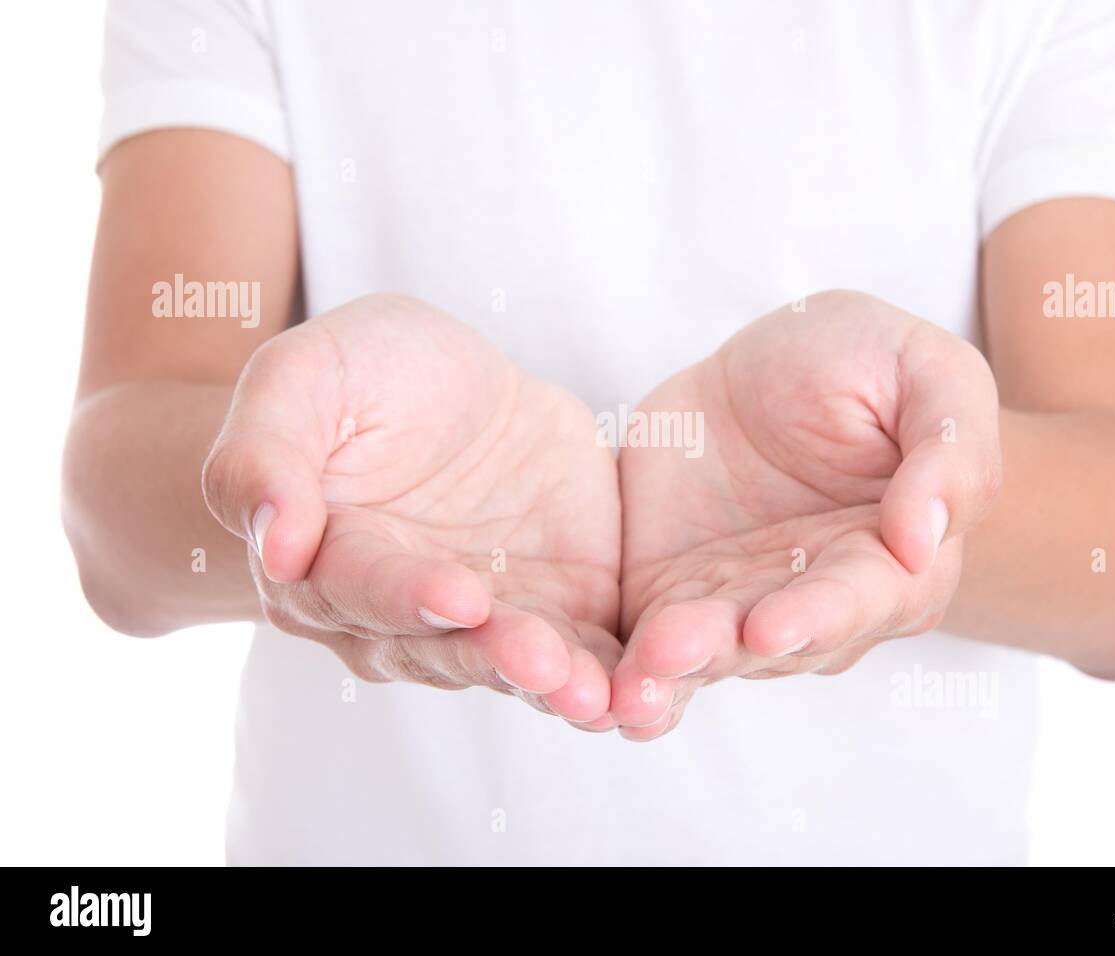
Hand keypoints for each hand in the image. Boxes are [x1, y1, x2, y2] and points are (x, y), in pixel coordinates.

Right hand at [202, 294, 620, 728]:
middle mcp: (404, 617)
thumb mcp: (303, 378)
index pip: (365, 587)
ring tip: (597, 696)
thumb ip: (265, 453)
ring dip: (558, 685)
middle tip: (541, 661)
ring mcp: (489, 622)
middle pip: (449, 647)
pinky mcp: (563, 614)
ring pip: (521, 666)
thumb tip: (271, 543)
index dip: (408, 594)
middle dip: (497, 655)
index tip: (458, 594)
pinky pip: (590, 655)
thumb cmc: (362, 378)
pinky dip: (618, 675)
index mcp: (329, 564)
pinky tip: (648, 691)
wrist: (453, 389)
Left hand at [610, 290, 1001, 739]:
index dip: (819, 616)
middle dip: (725, 652)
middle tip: (677, 650)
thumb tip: (924, 540)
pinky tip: (599, 689)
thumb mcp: (927, 374)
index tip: (771, 626)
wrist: (767, 370)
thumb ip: (948, 451)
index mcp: (893, 562)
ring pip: (708, 656)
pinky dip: (625, 672)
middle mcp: (817, 605)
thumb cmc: (867, 365)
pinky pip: (648, 648)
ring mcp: (739, 609)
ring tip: (632, 677)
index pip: (862, 600)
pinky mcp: (671, 601)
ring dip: (669, 672)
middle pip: (775, 646)